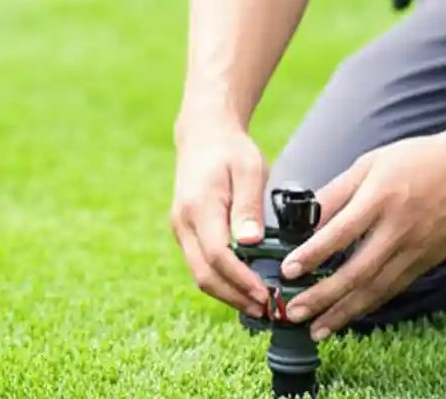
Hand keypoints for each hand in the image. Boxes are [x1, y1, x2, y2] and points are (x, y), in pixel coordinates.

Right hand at [170, 119, 270, 316]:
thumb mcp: (249, 169)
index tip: (265, 295)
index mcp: (199, 208)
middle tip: (265, 310)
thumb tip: (251, 242)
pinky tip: (243, 286)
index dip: (241, 281)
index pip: (218, 256)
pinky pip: (200, 264)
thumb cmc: (231, 150)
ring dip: (227, 294)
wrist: (203, 135)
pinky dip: (221, 281)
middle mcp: (183, 223)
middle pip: (204, 275)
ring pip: (200, 274)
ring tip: (258, 305)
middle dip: (234, 297)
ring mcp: (180, 229)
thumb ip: (250, 206)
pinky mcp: (185, 232)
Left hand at [280, 130, 445, 338]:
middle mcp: (398, 229)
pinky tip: (350, 315)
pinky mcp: (427, 261)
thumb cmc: (418, 159)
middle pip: (357, 271)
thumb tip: (305, 218)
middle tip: (295, 312)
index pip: (340, 233)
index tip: (288, 271)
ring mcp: (416, 249)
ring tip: (318, 329)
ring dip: (344, 312)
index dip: (312, 254)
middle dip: (323, 297)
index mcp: (380, 198)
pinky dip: (369, 304)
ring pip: (376, 289)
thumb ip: (337, 192)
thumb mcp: (370, 163)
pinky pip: (393, 288)